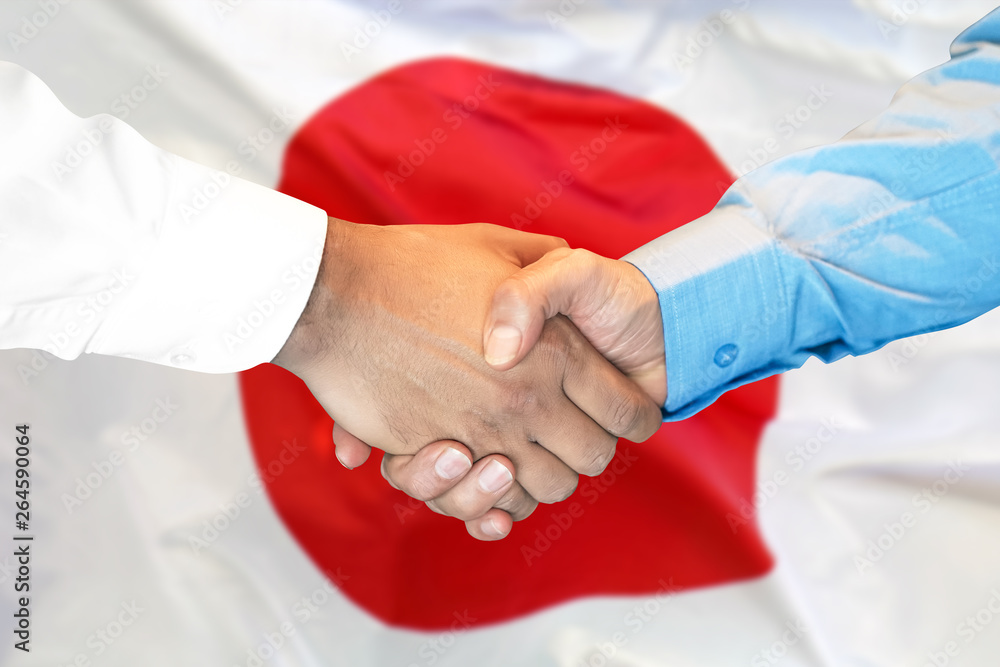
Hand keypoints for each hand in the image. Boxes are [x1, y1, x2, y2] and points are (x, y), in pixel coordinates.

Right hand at [275, 219, 661, 521]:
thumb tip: (566, 261)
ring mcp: (481, 432)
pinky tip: (494, 482)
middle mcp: (526, 398)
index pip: (628, 410)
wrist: (334, 292)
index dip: (636, 416)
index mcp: (555, 350)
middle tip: (571, 432)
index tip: (625, 415)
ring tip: (528, 453)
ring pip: (546, 489)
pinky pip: (485, 506)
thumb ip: (543, 261)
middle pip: (593, 459)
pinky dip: (496, 507)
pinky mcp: (434, 454)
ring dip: (542, 478)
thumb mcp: (494, 243)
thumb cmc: (412, 263)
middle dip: (589, 450)